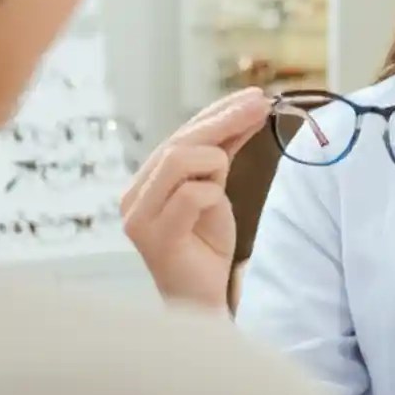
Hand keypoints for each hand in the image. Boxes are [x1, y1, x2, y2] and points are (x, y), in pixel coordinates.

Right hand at [122, 87, 271, 312]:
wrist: (202, 298)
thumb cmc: (206, 246)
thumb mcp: (216, 189)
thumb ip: (222, 153)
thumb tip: (250, 108)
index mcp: (146, 181)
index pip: (181, 135)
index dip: (217, 112)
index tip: (253, 96)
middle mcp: (134, 195)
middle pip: (179, 141)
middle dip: (224, 119)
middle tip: (260, 103)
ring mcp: (140, 217)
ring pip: (178, 160)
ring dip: (214, 160)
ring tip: (224, 177)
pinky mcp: (156, 237)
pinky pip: (190, 195)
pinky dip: (212, 195)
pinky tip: (216, 206)